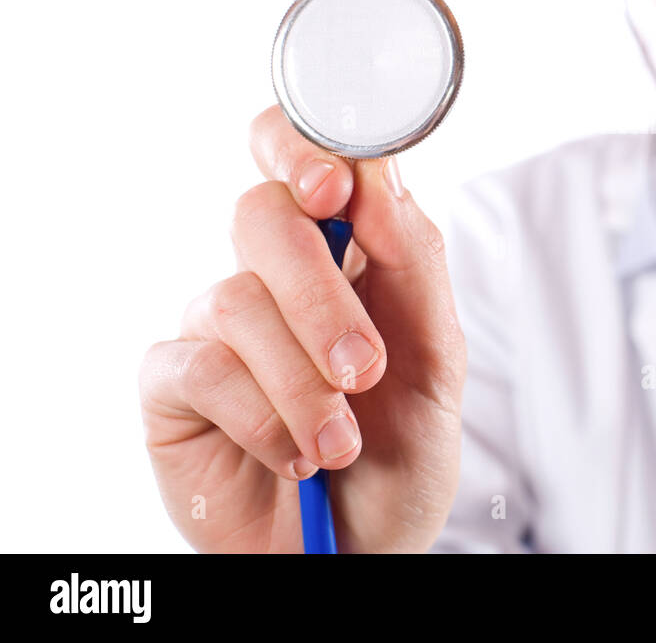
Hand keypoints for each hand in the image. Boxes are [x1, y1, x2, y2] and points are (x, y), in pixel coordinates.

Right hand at [138, 106, 466, 551]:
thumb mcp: (440, 360)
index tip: (330, 184)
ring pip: (236, 300)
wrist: (368, 548)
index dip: (300, 149)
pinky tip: (295, 456)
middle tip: (366, 369)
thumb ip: (414, 263)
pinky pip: (202, 367)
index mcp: (346, 250)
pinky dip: (262, 418)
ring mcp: (218, 326)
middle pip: (261, 217)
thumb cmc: (404, 450)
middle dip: (321, 298)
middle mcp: (274, 277)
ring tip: (342, 443)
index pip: (301, 157)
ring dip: (302, 382)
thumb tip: (375, 173)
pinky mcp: (174, 384)